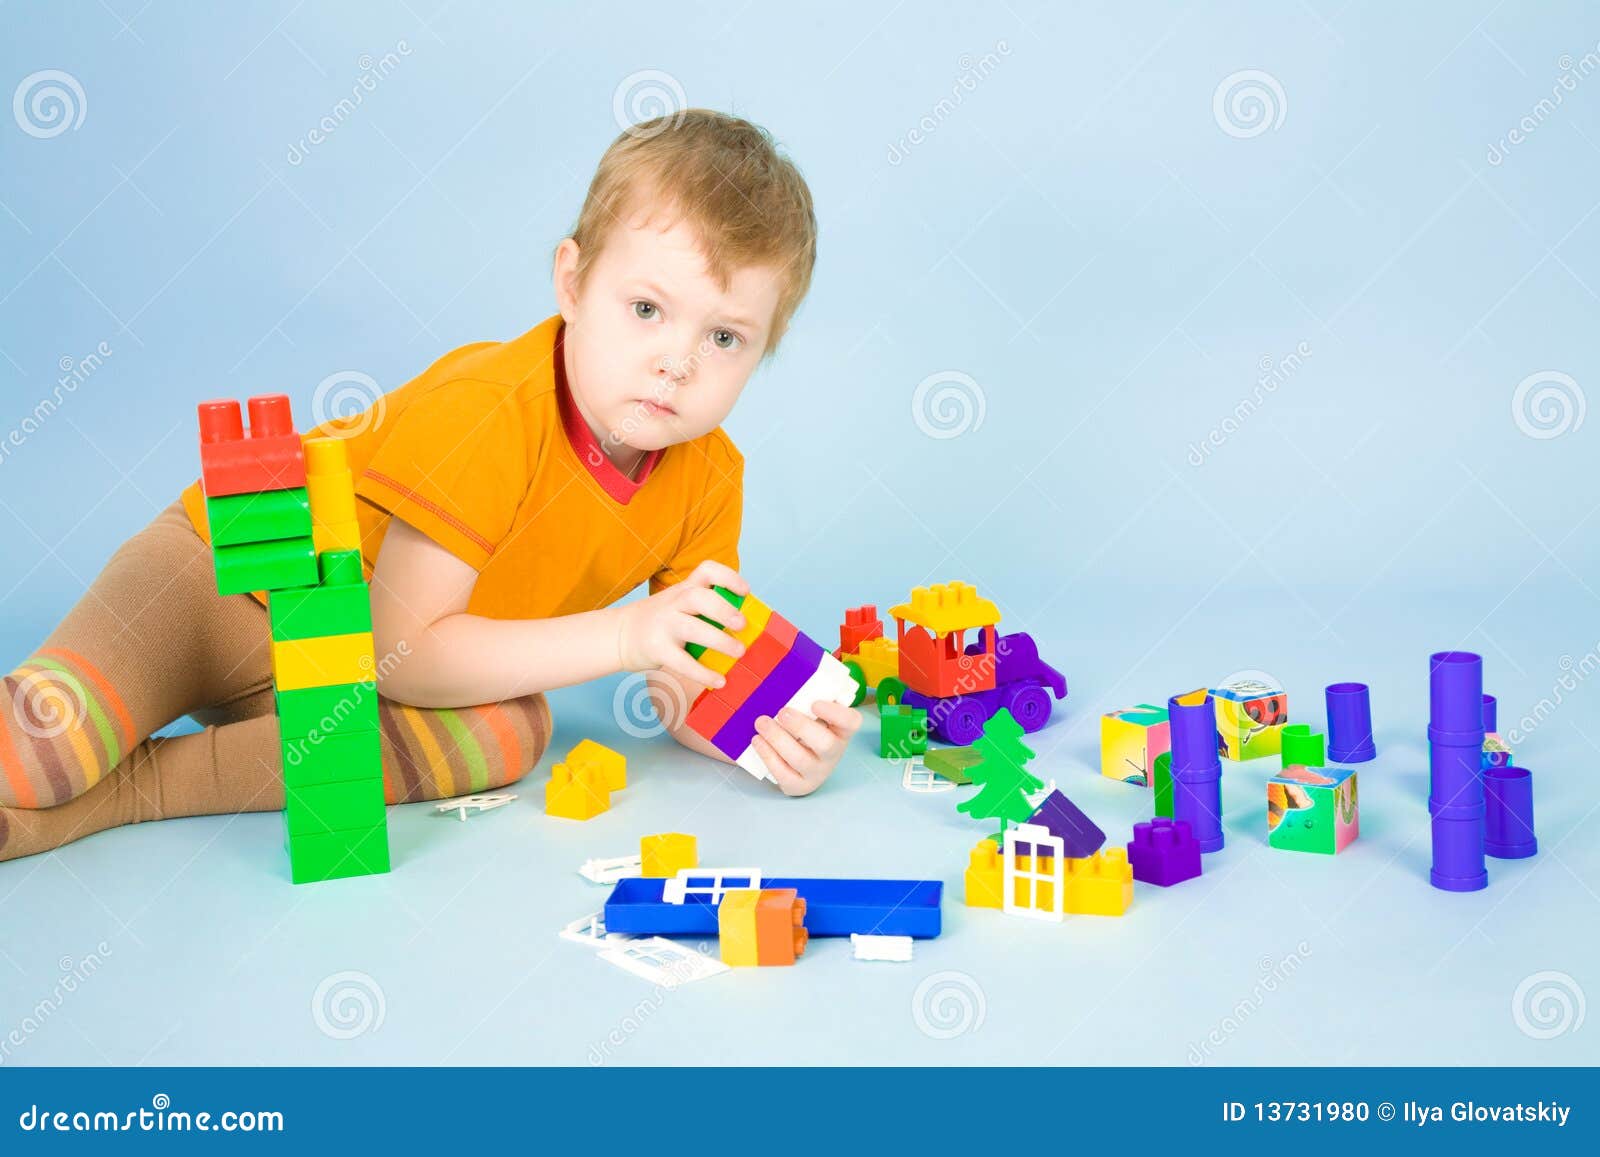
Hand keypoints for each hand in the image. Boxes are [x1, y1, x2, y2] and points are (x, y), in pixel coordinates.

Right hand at [614, 560, 749, 691]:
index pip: (706, 570)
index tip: (745, 591)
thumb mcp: (679, 605)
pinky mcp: (656, 649)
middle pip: (699, 597)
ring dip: (719, 640)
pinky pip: (682, 662)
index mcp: (684, 589)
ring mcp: (663, 625)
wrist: (619, 635)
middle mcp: (674, 603)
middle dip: (723, 609)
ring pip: (692, 628)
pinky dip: (703, 673)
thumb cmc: (660, 621)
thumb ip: (705, 609)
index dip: (728, 577)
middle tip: (741, 625)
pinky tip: (718, 680)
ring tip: (739, 652)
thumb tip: (746, 628)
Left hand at [753, 699, 862, 796]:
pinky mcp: (798, 785)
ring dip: (778, 739)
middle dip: (801, 727)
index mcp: (841, 730)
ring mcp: (817, 772)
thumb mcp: (810, 713)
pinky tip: (758, 741)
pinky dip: (768, 756)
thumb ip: (805, 693)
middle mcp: (833, 753)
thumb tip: (785, 662)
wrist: (795, 762)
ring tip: (761, 723)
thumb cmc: (803, 730)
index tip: (815, 703)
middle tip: (782, 712)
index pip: (852, 722)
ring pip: (801, 759)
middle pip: (825, 744)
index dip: (836, 713)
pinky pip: (784, 774)